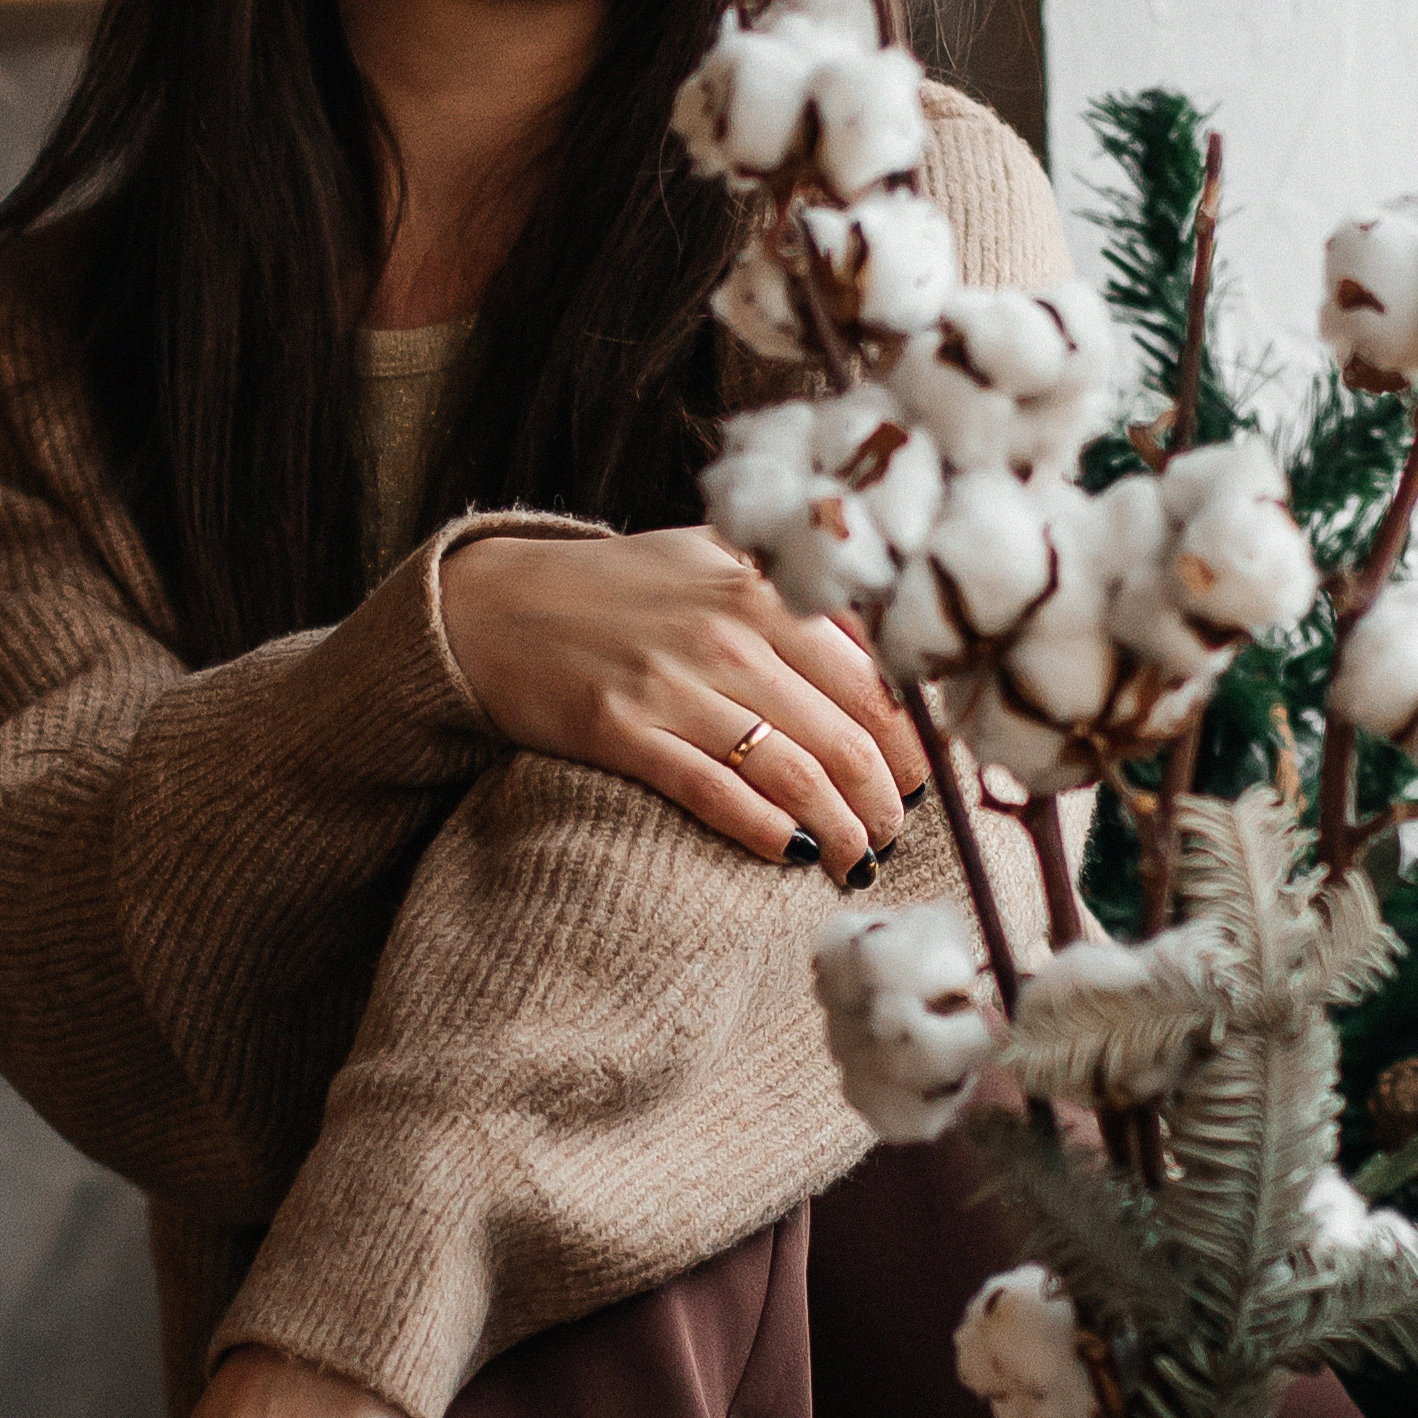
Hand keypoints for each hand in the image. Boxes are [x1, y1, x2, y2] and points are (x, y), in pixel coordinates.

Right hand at [441, 528, 931, 879]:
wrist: (495, 606)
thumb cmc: (618, 589)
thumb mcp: (712, 557)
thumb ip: (793, 591)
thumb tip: (880, 649)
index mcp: (763, 586)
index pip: (875, 678)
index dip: (911, 743)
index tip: (922, 781)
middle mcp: (730, 633)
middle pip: (847, 737)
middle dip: (885, 799)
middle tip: (895, 832)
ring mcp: (676, 685)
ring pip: (795, 775)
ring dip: (841, 830)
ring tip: (858, 859)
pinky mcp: (625, 732)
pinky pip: (716, 795)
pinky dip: (766, 833)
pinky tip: (792, 855)